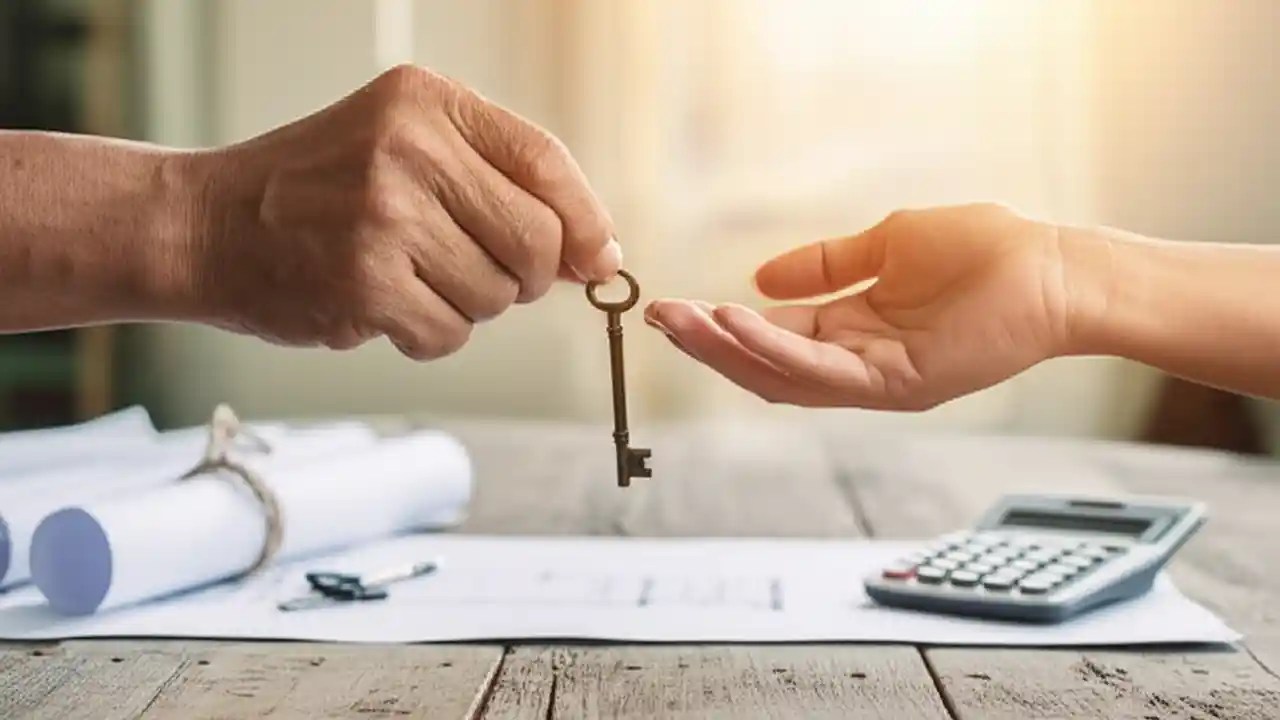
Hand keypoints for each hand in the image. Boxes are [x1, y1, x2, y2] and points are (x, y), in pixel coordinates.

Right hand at [182, 64, 619, 358]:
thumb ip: (499, 185)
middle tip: (482, 272)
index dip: (585, 221)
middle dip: (525, 277)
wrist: (206, 224)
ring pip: (496, 297)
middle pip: (536, 242)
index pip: (546, 162)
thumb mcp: (405, 147)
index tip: (596, 257)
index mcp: (427, 103)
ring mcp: (385, 218)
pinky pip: (449, 335)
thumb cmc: (316, 190)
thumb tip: (596, 254)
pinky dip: (428, 334)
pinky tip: (384, 304)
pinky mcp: (365, 285)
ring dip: (467, 305)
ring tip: (408, 276)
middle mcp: (409, 150)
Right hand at [646, 204, 1100, 409]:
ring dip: (728, 350)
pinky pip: (822, 371)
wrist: (1054, 267)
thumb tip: (761, 276)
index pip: (773, 336)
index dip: (720, 325)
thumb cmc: (984, 251)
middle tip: (658, 319)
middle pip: (766, 365)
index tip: (673, 307)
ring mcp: (876, 379)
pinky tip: (737, 323)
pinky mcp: (898, 383)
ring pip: (784, 376)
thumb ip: (824, 266)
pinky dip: (775, 348)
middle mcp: (857, 363)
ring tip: (682, 322)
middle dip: (708, 345)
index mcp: (852, 330)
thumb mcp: (885, 244)